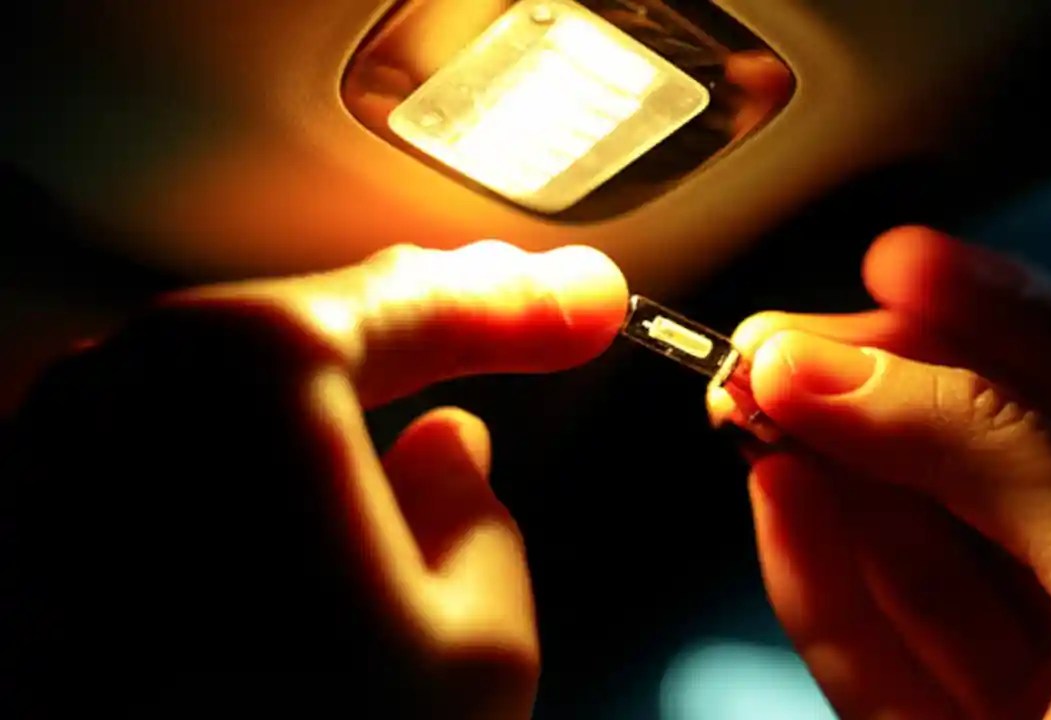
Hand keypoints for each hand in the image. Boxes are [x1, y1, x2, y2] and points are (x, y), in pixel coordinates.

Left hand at [4, 241, 627, 717]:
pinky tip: (295, 485)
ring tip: (416, 399)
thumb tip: (448, 457)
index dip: (523, 306)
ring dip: (331, 389)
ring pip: (228, 381)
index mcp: (249, 374)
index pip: (419, 306)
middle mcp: (118, 387)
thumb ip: (476, 509)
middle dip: (423, 326)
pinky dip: (239, 456)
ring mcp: (44, 460)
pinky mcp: (18, 539)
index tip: (582, 303)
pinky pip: (157, 451)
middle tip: (516, 321)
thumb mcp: (476, 641)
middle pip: (312, 324)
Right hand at [712, 227, 1050, 718]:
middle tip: (778, 345)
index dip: (993, 310)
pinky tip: (772, 493)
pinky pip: (864, 638)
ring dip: (818, 461)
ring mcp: (1022, 671)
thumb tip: (833, 372)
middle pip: (972, 452)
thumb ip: (994, 458)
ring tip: (748, 399)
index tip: (897, 262)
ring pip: (906, 539)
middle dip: (870, 384)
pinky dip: (807, 562)